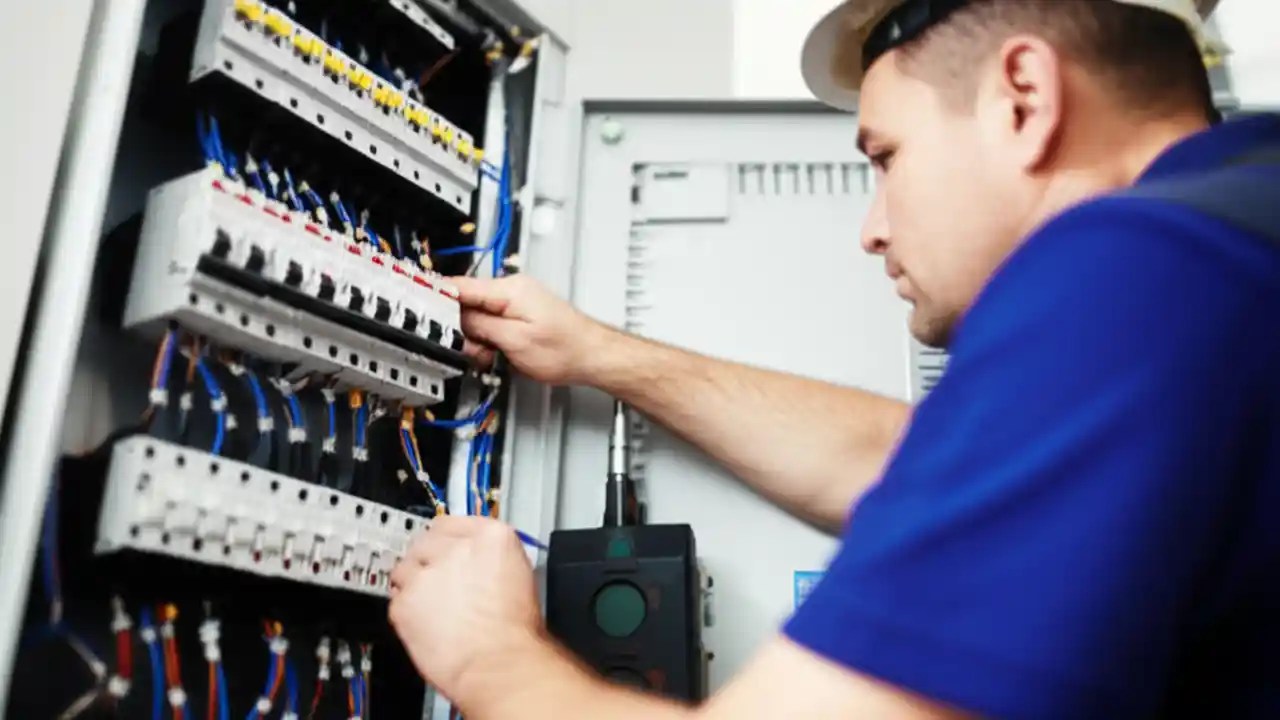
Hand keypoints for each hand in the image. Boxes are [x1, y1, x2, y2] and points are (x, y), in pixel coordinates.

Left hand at [388, 515, 544, 700]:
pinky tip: (427, 626)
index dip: (443, 541)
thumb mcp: (517, 575)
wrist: (501, 665)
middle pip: (423, 543)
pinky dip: (407, 614)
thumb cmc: (516, 633)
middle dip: (427, 563)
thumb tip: (472, 561)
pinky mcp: (404, 602)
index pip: (449, 523)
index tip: (441, 550)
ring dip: (414, 586)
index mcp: (490, 536)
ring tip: (433, 611)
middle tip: (438, 587)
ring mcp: (427, 573)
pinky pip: (396, 600)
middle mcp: (456, 548)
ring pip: (404, 570)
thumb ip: (487, 559)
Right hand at [449, 275, 613, 384]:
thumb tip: (456, 320)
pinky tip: (499, 353)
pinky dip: (490, 339)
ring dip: (478, 339)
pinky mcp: (520, 315)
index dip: (436, 297)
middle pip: (467, 304)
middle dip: (463, 330)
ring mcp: (516, 302)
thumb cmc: (565, 349)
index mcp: (509, 290)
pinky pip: (492, 323)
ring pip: (479, 317)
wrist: (592, 356)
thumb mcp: (514, 342)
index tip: (418, 306)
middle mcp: (512, 290)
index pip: (460, 286)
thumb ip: (480, 327)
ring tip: (494, 355)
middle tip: (475, 350)